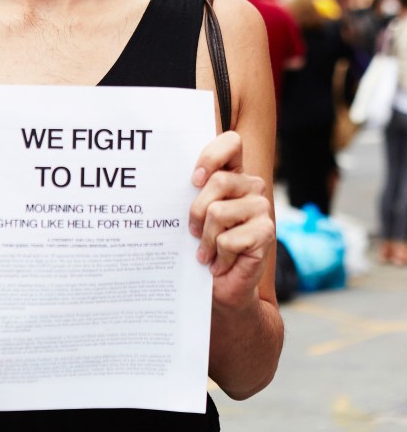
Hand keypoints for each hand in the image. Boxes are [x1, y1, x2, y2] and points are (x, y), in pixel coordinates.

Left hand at [189, 131, 274, 310]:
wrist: (221, 288)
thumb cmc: (203, 248)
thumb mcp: (192, 216)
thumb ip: (190, 193)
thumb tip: (165, 177)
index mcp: (233, 175)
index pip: (230, 143)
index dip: (212, 155)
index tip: (194, 179)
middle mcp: (251, 186)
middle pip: (218, 181)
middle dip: (196, 211)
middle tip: (193, 232)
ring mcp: (262, 208)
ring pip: (218, 212)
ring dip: (206, 239)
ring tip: (207, 252)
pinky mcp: (266, 232)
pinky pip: (229, 239)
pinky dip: (218, 257)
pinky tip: (220, 264)